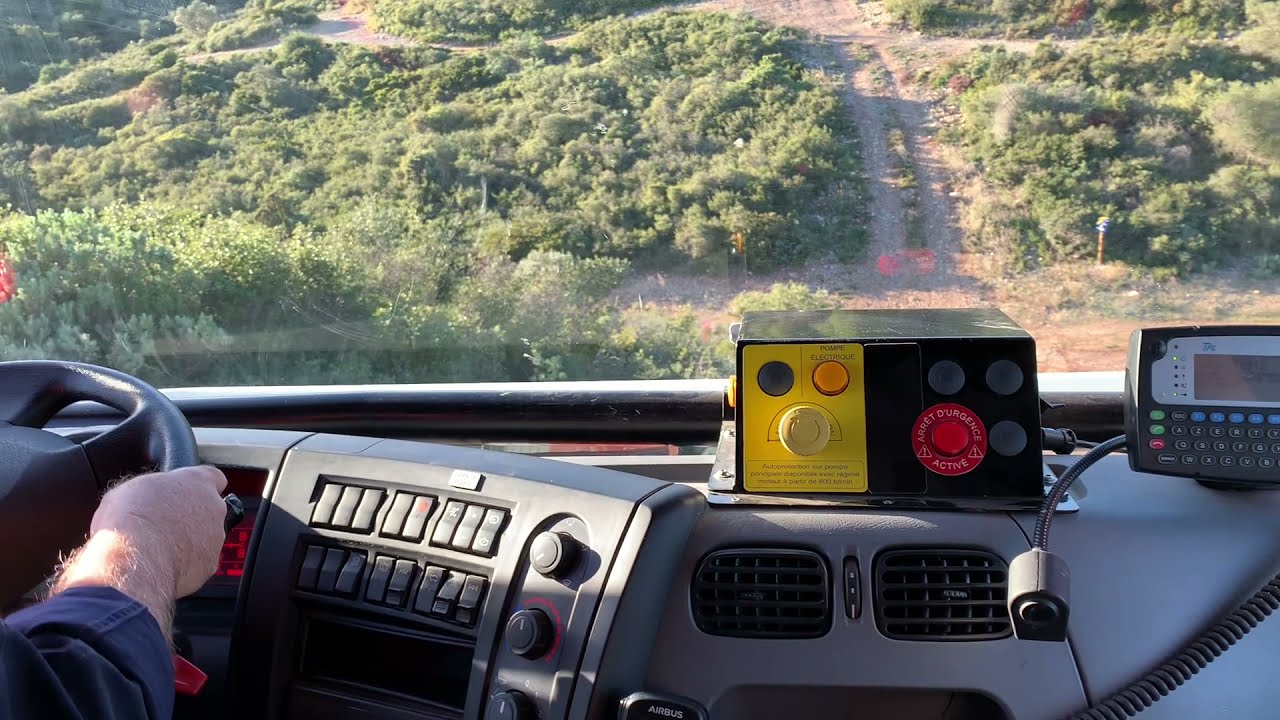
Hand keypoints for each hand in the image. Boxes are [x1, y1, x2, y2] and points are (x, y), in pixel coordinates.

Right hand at [90, 465, 228, 595]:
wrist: (134, 560)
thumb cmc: (129, 520)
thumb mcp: (130, 489)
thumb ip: (152, 489)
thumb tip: (146, 497)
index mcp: (197, 481)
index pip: (212, 476)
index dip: (198, 486)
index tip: (187, 492)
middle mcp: (213, 507)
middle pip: (210, 508)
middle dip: (191, 515)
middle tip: (165, 523)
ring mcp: (215, 537)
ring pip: (206, 536)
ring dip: (188, 540)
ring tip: (159, 547)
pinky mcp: (209, 564)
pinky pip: (200, 561)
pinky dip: (186, 563)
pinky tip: (162, 565)